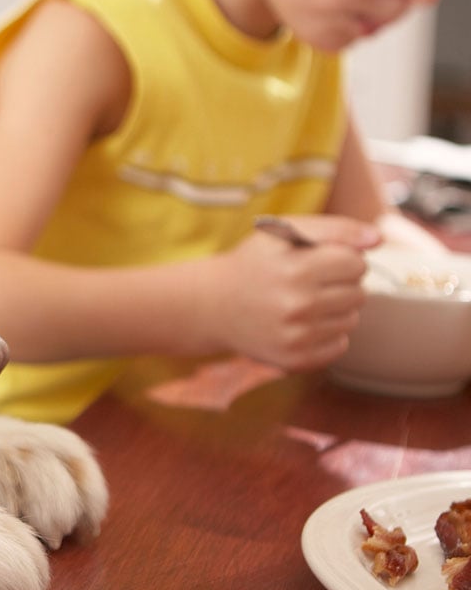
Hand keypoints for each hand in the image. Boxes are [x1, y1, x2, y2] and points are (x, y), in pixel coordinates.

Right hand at [204, 215, 379, 370]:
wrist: (212, 306)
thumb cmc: (255, 263)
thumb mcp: (285, 232)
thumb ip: (335, 228)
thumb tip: (377, 240)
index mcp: (295, 269)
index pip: (356, 263)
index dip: (341, 259)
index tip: (318, 261)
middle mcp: (295, 306)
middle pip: (359, 293)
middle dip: (339, 285)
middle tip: (307, 283)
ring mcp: (295, 337)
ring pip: (352, 320)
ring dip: (335, 310)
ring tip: (303, 303)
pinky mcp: (294, 360)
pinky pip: (340, 345)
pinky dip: (327, 334)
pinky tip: (302, 325)